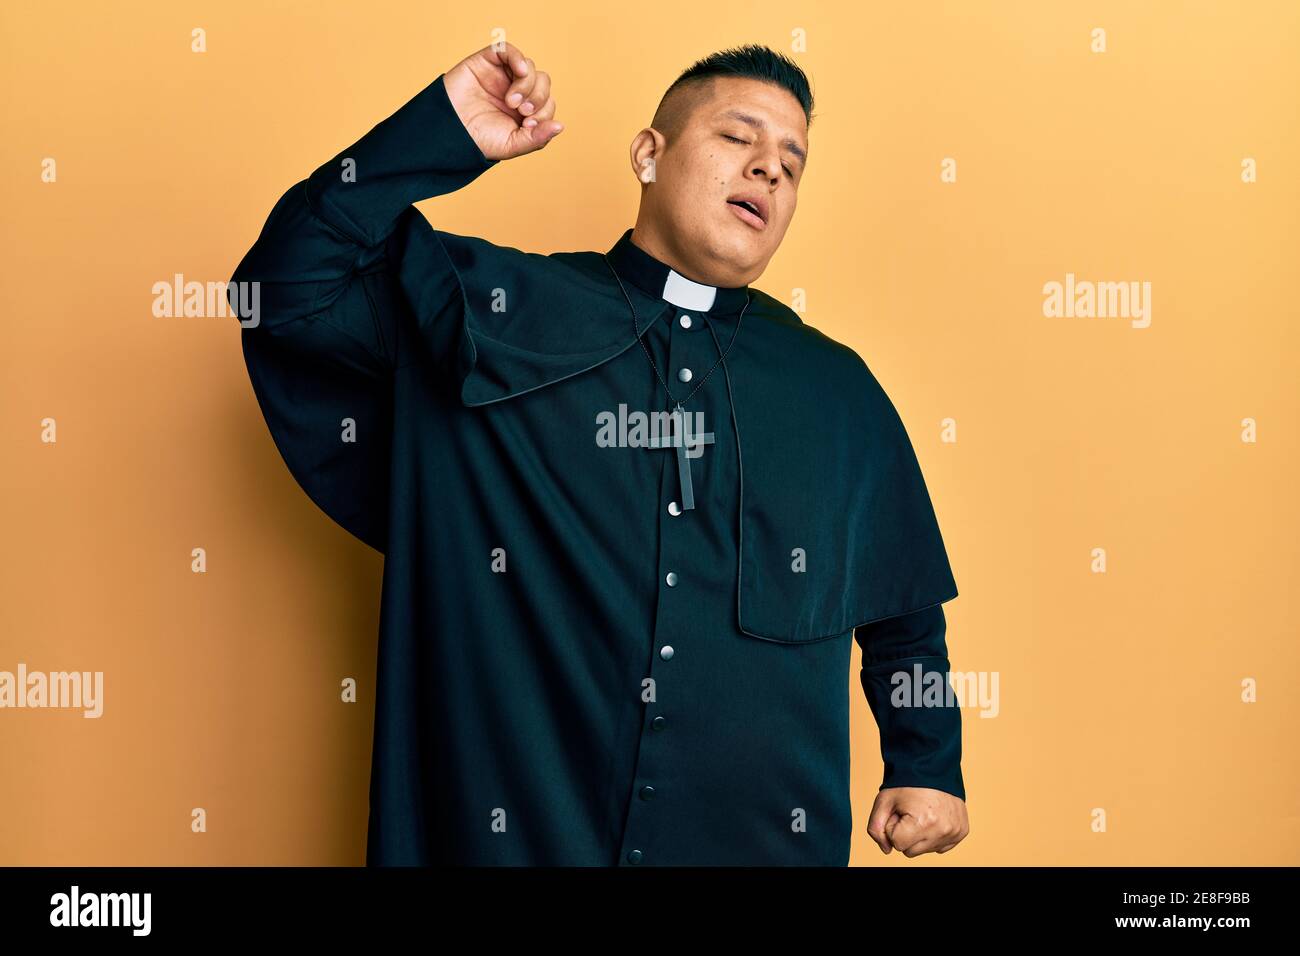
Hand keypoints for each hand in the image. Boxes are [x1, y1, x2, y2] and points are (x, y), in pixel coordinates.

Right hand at [443, 41, 562, 160]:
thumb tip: (561, 126)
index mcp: (525, 111)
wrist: (448, 130)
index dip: (544, 112)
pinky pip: (508, 50)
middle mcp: (516, 91)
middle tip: (521, 110)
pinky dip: (518, 57)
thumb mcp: (512, 145)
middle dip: (538, 97)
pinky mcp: (488, 61)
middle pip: (543, 82)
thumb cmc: (477, 139)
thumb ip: (537, 138)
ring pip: (530, 67)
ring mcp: (502, 75)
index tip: (527, 125)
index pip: (548, 103)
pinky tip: (519, 70)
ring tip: (510, 100)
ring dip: (527, 84)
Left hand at [867, 786, 968, 856]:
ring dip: (920, 835)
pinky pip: (941, 846)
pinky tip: (933, 818)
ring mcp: (955, 831)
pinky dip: (935, 835)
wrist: (933, 767)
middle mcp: (942, 830)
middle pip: (911, 851)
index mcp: (923, 823)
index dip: (894, 826)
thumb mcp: (884, 801)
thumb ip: (876, 828)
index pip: (897, 843)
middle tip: (910, 812)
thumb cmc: (907, 783)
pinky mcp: (962, 831)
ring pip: (926, 850)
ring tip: (922, 813)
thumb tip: (886, 849)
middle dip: (906, 834)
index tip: (899, 811)